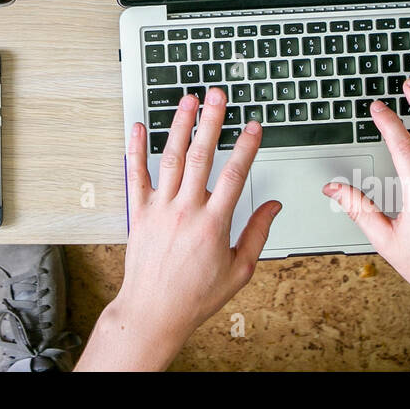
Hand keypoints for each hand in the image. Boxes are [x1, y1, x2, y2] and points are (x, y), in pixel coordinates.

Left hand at [76, 89, 280, 370]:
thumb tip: (274, 206)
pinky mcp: (140, 212)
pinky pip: (136, 175)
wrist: (154, 311)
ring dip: (179, 125)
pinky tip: (137, 126)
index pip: (235, 175)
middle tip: (217, 96)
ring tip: (187, 100)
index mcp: (214, 224)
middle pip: (201, 156)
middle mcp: (186, 210)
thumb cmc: (195, 296)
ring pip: (170, 158)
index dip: (246, 146)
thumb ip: (257, 233)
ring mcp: (160, 208)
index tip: (253, 126)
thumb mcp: (239, 270)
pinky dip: (135, 149)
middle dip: (211, 122)